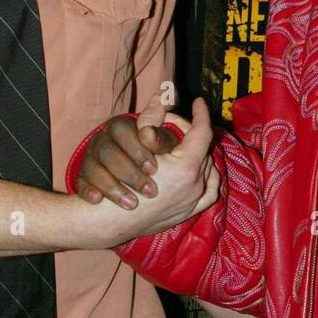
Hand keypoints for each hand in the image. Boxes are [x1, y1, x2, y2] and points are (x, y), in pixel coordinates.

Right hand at [76, 91, 181, 207]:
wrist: (126, 176)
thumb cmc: (149, 152)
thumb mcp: (159, 139)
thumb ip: (162, 129)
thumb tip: (163, 101)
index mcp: (121, 126)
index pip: (124, 131)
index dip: (139, 149)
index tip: (155, 168)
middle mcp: (102, 139)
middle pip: (108, 152)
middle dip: (131, 172)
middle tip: (152, 190)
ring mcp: (90, 158)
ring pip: (93, 169)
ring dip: (113, 187)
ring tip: (133, 204)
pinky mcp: (82, 176)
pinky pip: (80, 182)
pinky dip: (88, 191)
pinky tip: (99, 200)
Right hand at [103, 98, 221, 240]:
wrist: (108, 221)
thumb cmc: (118, 182)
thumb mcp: (134, 144)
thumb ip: (151, 119)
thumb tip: (162, 96)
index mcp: (186, 167)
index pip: (202, 132)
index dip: (200, 113)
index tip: (198, 102)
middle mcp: (194, 185)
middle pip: (204, 150)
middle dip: (194, 134)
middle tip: (178, 125)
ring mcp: (193, 201)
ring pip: (207, 169)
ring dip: (199, 155)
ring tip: (187, 144)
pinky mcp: (188, 213)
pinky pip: (209, 191)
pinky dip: (206, 177)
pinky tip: (199, 171)